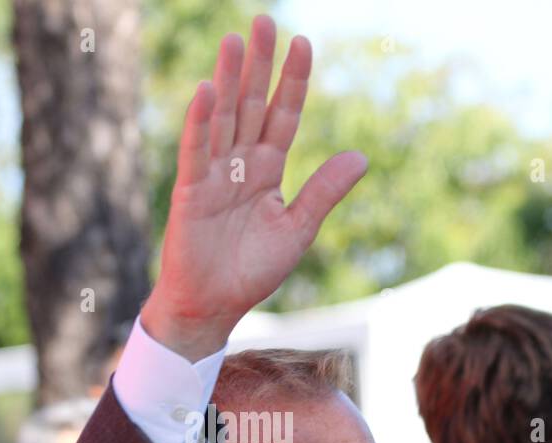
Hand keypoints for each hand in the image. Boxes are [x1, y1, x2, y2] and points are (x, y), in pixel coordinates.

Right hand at [142, 15, 367, 360]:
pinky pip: (197, 151)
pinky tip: (207, 90)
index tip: (303, 44)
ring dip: (229, 80)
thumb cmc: (252, 272)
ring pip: (224, 118)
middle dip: (259, 65)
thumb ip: (323, 192)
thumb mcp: (298, 230)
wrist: (214, 306)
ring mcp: (213, 176)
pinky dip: (201, 123)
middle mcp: (240, 165)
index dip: (293, 81)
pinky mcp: (190, 192)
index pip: (283, 116)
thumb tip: (361, 156)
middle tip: (265, 22)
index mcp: (267, 171)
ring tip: (235, 41)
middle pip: (251, 105)